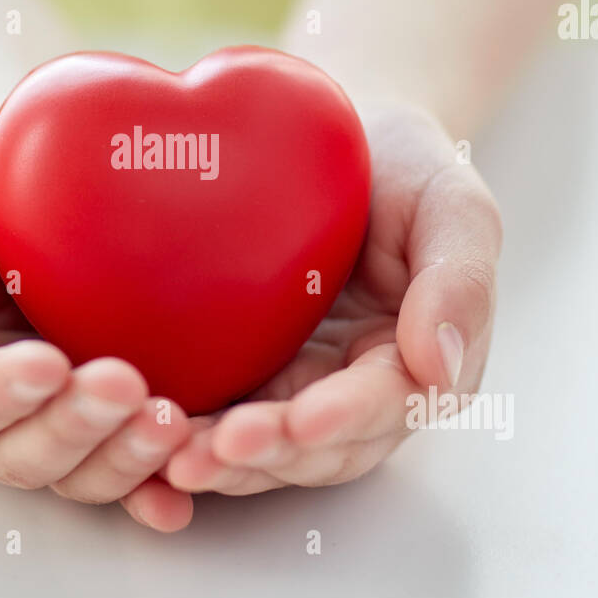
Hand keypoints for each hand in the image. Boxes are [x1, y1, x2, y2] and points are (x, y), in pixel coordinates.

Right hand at [0, 107, 195, 531]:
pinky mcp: (124, 408)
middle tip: (122, 384)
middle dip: (74, 426)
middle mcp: (0, 410)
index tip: (45, 363)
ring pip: (85, 469)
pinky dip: (159, 486)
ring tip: (167, 421)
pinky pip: (140, 465)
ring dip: (125, 458)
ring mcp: (65, 412)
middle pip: (27, 453)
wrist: (44, 147)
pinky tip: (182, 492)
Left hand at [162, 103, 501, 495]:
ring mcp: (291, 387)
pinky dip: (181, 434)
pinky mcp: (237, 372)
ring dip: (221, 462)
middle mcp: (352, 391)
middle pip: (318, 448)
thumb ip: (459, 280)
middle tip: (215, 450)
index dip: (347, 418)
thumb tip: (441, 367)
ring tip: (172, 459)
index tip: (304, 418)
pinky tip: (138, 432)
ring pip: (262, 449)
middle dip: (270, 455)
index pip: (386, 405)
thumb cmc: (403, 167)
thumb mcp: (451, 204)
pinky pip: (211, 415)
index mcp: (416, 364)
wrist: (332, 136)